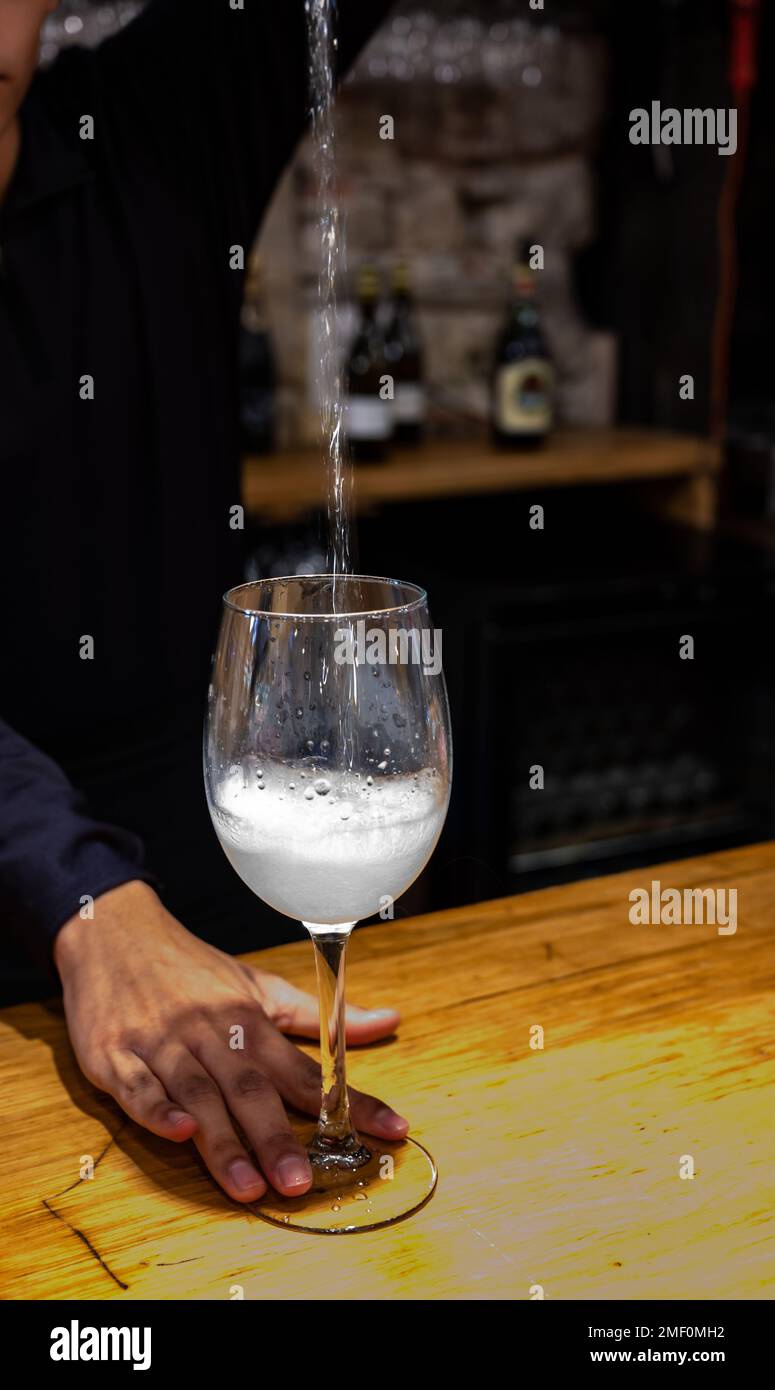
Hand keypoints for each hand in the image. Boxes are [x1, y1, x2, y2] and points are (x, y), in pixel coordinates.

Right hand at [53, 880, 404, 1201]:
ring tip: (249, 1188)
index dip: (351, 1102)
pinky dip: (158, 1110)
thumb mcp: (259, 985)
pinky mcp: (116, 1055)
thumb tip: (389, 1020)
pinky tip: (179, 1132)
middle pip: (250, 1090)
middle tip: (300, 1184)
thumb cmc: (193, 970)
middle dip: (276, 1138)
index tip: (392, 1131)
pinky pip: (138, 1087)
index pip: (308, 1070)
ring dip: (223, 1143)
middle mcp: (212, 1033)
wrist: (114, 932)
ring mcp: (163, 1044)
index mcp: (251, 1020)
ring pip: (199, 1095)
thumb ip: (319, 1016)